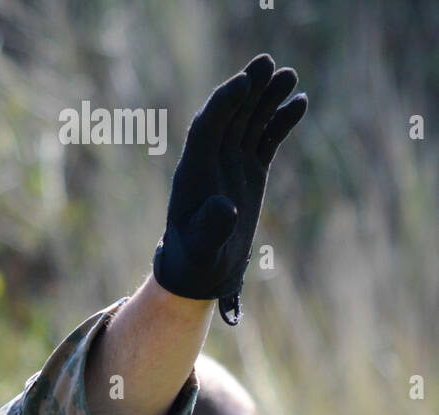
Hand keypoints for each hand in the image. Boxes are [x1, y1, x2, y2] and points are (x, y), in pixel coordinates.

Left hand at [153, 53, 306, 322]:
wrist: (202, 271)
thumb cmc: (197, 262)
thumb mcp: (202, 248)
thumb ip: (211, 227)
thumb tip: (225, 207)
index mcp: (194, 173)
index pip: (207, 126)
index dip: (223, 101)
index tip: (244, 82)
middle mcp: (212, 161)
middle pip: (230, 115)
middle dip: (248, 89)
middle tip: (268, 63)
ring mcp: (232, 163)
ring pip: (250, 121)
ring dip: (267, 98)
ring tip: (289, 76)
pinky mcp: (250, 171)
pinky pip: (266, 138)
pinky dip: (281, 121)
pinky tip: (300, 103)